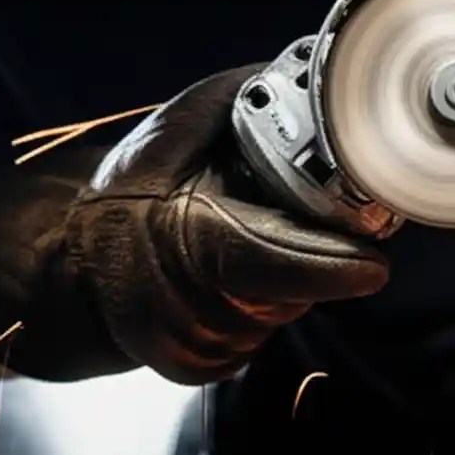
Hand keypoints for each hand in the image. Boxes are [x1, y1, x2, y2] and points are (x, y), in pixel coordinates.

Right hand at [0, 66, 392, 383]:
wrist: (79, 254)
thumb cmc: (134, 185)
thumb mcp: (179, 127)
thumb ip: (241, 102)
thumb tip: (313, 86)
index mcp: (173, 237)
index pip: (266, 260)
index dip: (326, 266)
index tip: (374, 265)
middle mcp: (174, 303)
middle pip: (288, 290)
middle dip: (317, 261)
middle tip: (333, 234)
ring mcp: (185, 344)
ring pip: (281, 313)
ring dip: (292, 280)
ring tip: (257, 241)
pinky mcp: (198, 368)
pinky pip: (263, 336)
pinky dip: (268, 305)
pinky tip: (243, 277)